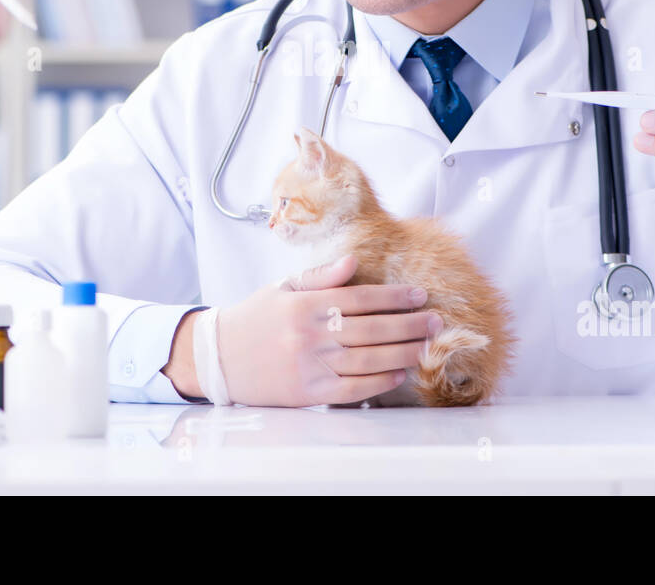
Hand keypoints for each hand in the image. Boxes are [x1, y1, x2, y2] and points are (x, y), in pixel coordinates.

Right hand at [216, 253, 440, 407]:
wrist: (219, 358)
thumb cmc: (255, 319)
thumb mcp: (283, 288)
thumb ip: (320, 276)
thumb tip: (353, 260)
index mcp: (305, 305)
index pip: (360, 298)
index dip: (394, 297)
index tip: (419, 294)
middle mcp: (310, 335)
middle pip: (371, 330)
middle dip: (409, 325)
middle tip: (435, 320)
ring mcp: (310, 367)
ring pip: (367, 360)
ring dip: (403, 353)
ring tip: (426, 346)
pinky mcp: (308, 394)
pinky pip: (352, 389)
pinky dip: (378, 382)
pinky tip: (399, 373)